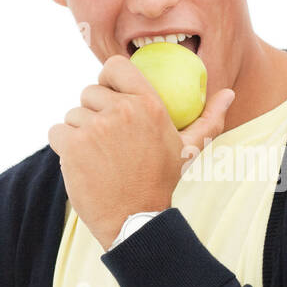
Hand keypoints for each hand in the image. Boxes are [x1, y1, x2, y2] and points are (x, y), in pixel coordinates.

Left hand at [48, 55, 235, 250]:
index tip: (108, 96)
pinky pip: (56, 131)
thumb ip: (209, 118)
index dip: (106, 79)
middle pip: (89, 93)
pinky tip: (81, 163)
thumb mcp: (190, 149)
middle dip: (92, 112)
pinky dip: (63, 146)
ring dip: (78, 132)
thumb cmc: (163, 182)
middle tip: (105, 139)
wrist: (136, 220)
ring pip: (72, 115)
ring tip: (97, 156)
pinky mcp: (72, 146)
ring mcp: (94, 127)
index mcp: (149, 104)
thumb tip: (229, 93)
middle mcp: (121, 110)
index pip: (114, 66)